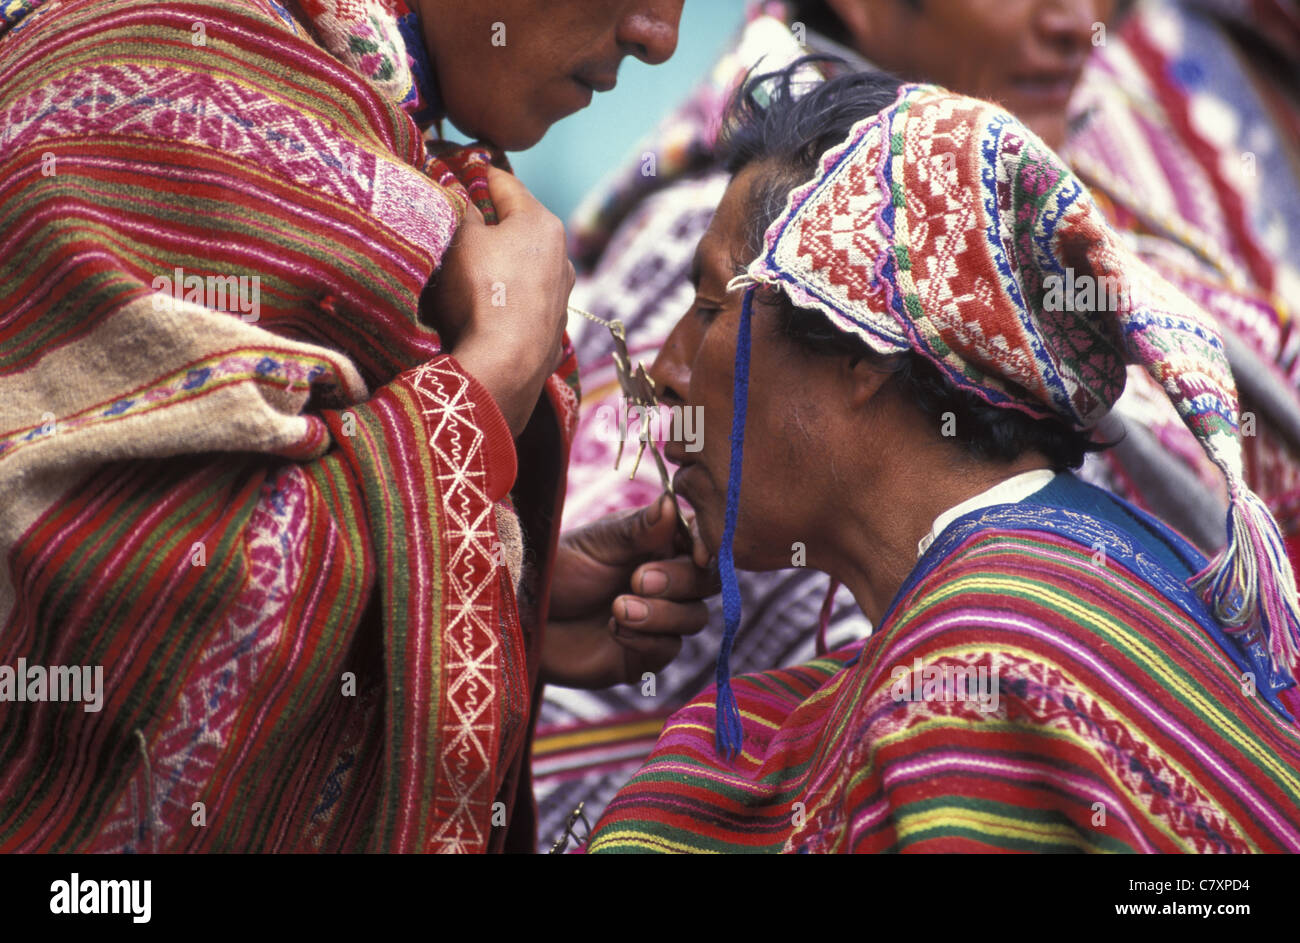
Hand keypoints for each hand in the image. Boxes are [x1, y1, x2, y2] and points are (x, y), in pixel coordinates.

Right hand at [428, 166, 573, 435]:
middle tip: (454, 222)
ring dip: (500, 261)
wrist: (506, 366)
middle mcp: (561, 254)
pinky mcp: (554, 328)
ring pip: (525, 263)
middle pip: (518, 224)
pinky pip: (526, 298)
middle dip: (488, 221)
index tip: (452, 170)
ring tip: (467, 269)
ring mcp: (562, 294)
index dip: (474, 173)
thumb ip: (460, 209)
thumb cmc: (482, 292)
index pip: (503, 182)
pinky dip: (508, 295)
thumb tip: (459, 193)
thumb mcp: (460, 240)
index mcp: (541, 222)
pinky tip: (487, 306)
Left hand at [541, 495, 718, 689]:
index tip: (696, 553)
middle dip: (679, 581)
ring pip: (694, 618)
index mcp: (659, 543)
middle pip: (706, 581)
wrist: (524, 619)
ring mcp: (660, 618)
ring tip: (618, 608)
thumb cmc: (556, 570)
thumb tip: (670, 501)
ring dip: (661, 614)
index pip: (703, 542)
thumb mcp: (595, 544)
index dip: (707, 548)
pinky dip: (646, 640)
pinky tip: (614, 630)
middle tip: (638, 580)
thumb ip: (637, 529)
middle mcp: (667, 579)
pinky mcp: (646, 653)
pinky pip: (669, 650)